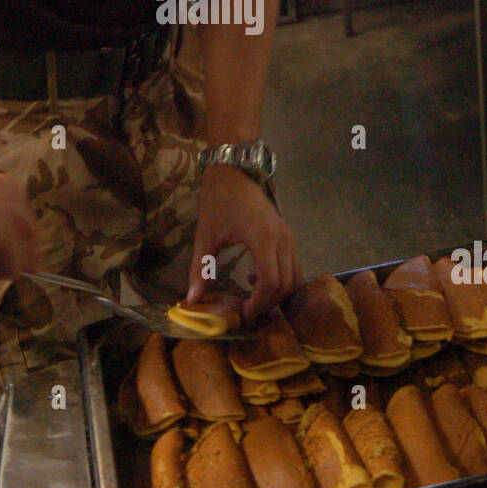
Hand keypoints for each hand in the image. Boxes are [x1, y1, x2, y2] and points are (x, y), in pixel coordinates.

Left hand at [186, 164, 300, 325]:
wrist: (233, 171)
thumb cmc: (218, 201)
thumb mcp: (205, 236)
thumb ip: (200, 269)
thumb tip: (191, 299)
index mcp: (262, 238)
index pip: (270, 281)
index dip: (258, 303)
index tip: (243, 316)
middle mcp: (282, 238)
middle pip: (286, 283)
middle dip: (269, 304)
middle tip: (248, 314)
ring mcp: (288, 236)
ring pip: (294, 276)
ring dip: (278, 294)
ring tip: (254, 300)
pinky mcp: (288, 235)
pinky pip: (294, 266)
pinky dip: (282, 280)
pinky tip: (257, 280)